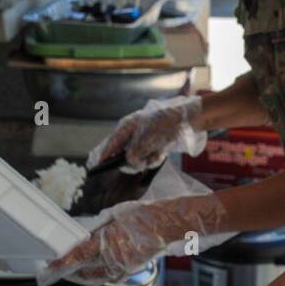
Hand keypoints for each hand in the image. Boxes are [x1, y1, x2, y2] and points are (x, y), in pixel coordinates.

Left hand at [38, 192, 229, 285]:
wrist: (172, 223)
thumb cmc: (148, 215)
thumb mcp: (117, 215)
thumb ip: (100, 227)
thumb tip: (87, 235)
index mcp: (109, 243)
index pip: (77, 257)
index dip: (60, 265)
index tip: (46, 270)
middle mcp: (115, 259)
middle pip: (84, 272)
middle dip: (68, 272)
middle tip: (54, 269)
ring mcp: (125, 267)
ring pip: (96, 276)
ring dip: (83, 275)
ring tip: (71, 271)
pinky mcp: (133, 268)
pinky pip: (110, 276)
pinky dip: (99, 275)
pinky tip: (94, 273)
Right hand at [87, 95, 205, 171]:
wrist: (185, 119)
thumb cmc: (163, 123)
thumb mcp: (147, 138)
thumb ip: (136, 151)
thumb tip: (130, 162)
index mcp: (127, 126)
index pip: (112, 143)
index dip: (105, 155)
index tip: (99, 166)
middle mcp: (133, 133)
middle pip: (125, 153)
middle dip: (134, 160)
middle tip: (140, 163)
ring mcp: (144, 139)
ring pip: (139, 158)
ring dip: (148, 159)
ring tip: (156, 153)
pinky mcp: (154, 144)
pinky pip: (150, 157)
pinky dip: (156, 157)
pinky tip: (162, 152)